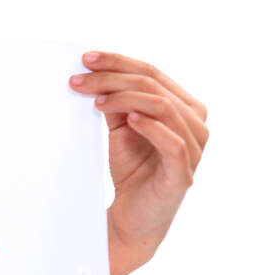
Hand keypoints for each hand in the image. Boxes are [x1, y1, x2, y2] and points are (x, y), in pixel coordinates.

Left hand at [68, 50, 208, 274]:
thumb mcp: (120, 129)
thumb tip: (94, 73)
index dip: (119, 62)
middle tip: (78, 80)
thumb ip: (115, 102)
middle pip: (155, 87)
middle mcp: (196, 123)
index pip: (153, 73)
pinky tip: (128, 120)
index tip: (85, 59)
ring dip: (125, 98)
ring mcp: (194, 147)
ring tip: (95, 100)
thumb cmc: (132, 169)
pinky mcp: (184, 172)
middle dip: (113, 78)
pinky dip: (151, 126)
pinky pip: (173, 142)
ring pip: (163, 107)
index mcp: (185, 107)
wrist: (133, 216)